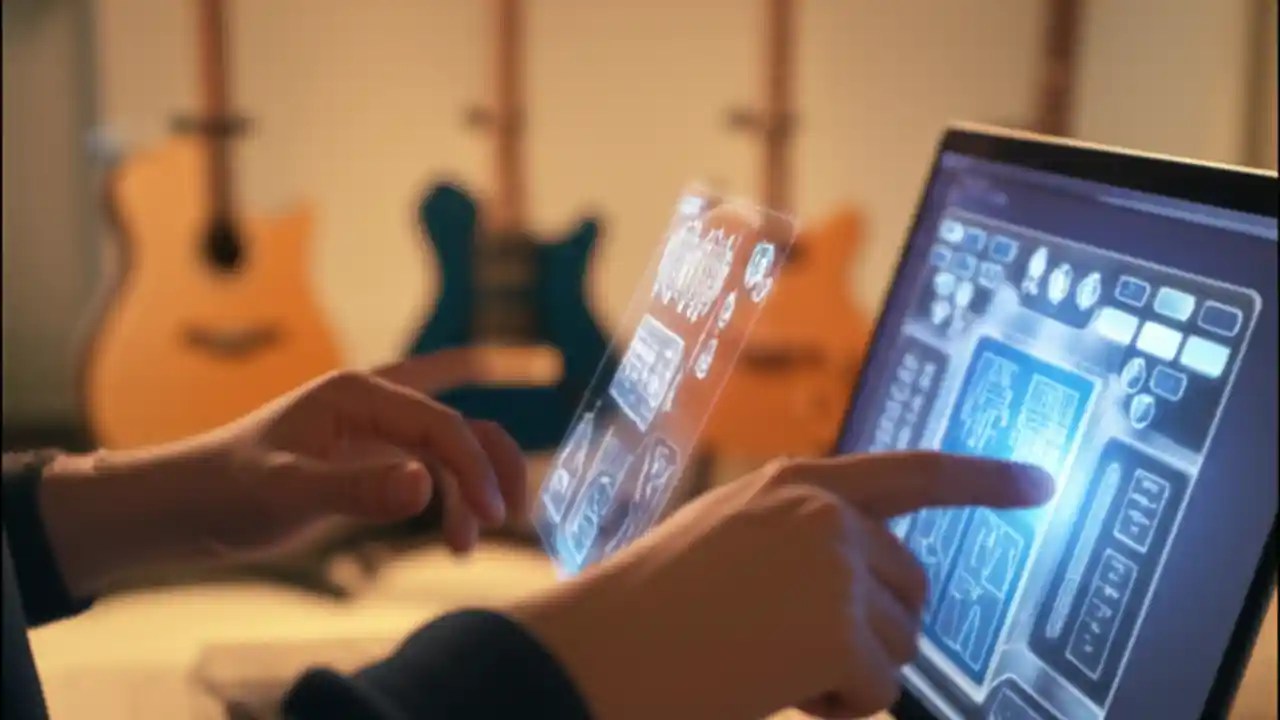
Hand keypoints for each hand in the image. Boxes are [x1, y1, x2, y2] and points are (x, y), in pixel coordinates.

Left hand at [40, 352, 526, 596]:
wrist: (187, 509)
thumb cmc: (226, 491)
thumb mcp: (287, 492)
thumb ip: (356, 489)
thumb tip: (425, 486)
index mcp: (357, 393)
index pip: (439, 422)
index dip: (472, 465)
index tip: (489, 514)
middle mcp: (375, 404)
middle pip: (460, 424)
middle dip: (490, 466)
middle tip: (503, 518)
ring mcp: (376, 433)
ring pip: (453, 450)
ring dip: (474, 489)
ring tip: (469, 544)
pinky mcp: (373, 463)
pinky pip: (433, 473)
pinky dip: (452, 502)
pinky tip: (454, 539)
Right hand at [507, 452, 1052, 719]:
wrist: (594, 650)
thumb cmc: (650, 608)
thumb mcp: (729, 543)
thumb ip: (801, 541)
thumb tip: (873, 588)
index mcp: (794, 484)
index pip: (912, 471)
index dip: (983, 477)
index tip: (1041, 482)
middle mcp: (824, 511)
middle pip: (912, 585)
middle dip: (872, 628)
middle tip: (787, 649)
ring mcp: (833, 562)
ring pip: (900, 641)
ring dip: (848, 669)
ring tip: (764, 663)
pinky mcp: (838, 624)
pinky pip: (878, 688)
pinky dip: (835, 705)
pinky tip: (771, 689)